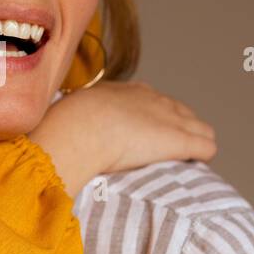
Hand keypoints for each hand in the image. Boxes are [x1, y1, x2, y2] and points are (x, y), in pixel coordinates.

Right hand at [30, 81, 216, 197]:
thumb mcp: (66, 117)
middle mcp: (150, 100)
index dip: (151, 118)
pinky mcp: (179, 138)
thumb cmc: (66, 126)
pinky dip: (204, 153)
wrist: (81, 128)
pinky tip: (202, 160)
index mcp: (124, 93)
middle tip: (171, 149)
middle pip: (178, 111)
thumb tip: (48, 142)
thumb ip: (70, 125)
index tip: (146, 133)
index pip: (149, 100)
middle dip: (178, 128)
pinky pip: (205, 144)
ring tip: (191, 158)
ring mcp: (167, 118)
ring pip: (197, 127)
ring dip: (195, 141)